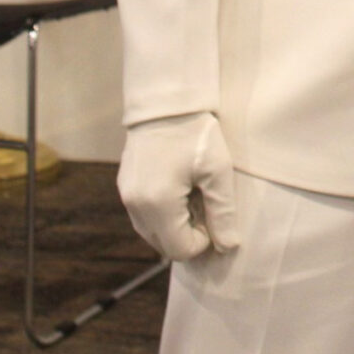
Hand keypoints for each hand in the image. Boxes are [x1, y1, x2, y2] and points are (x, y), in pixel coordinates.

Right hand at [117, 111, 239, 261]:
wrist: (166, 103)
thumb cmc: (196, 133)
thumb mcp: (218, 170)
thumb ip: (223, 211)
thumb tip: (228, 246)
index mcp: (158, 203)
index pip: (180, 250)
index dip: (203, 240)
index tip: (214, 213)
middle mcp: (135, 205)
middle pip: (165, 245)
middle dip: (189, 233)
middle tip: (204, 201)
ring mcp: (126, 197)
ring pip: (153, 233)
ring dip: (176, 224)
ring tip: (192, 193)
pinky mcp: (125, 188)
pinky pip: (144, 216)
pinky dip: (163, 213)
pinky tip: (178, 187)